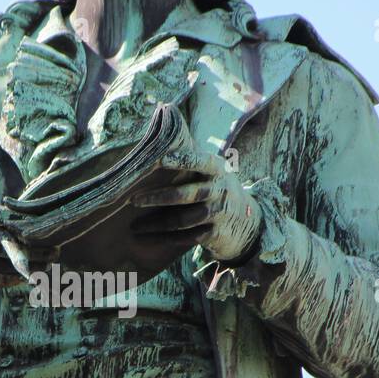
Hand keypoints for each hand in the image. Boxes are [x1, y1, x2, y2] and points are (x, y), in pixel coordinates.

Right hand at [0, 195, 53, 290]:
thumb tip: (22, 218)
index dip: (16, 222)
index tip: (39, 226)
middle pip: (3, 243)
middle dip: (32, 248)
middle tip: (57, 249)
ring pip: (0, 264)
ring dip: (28, 266)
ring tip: (50, 264)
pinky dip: (10, 279)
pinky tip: (28, 277)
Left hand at [130, 143, 262, 264]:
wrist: (245, 220)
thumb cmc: (216, 188)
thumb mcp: (213, 170)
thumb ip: (192, 158)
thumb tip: (158, 139)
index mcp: (217, 169)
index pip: (200, 162)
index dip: (182, 160)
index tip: (161, 160)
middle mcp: (219, 190)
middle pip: (186, 194)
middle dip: (157, 198)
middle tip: (133, 200)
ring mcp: (217, 213)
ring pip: (181, 220)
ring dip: (155, 224)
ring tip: (134, 226)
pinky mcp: (213, 234)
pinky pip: (184, 237)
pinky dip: (164, 238)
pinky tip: (146, 238)